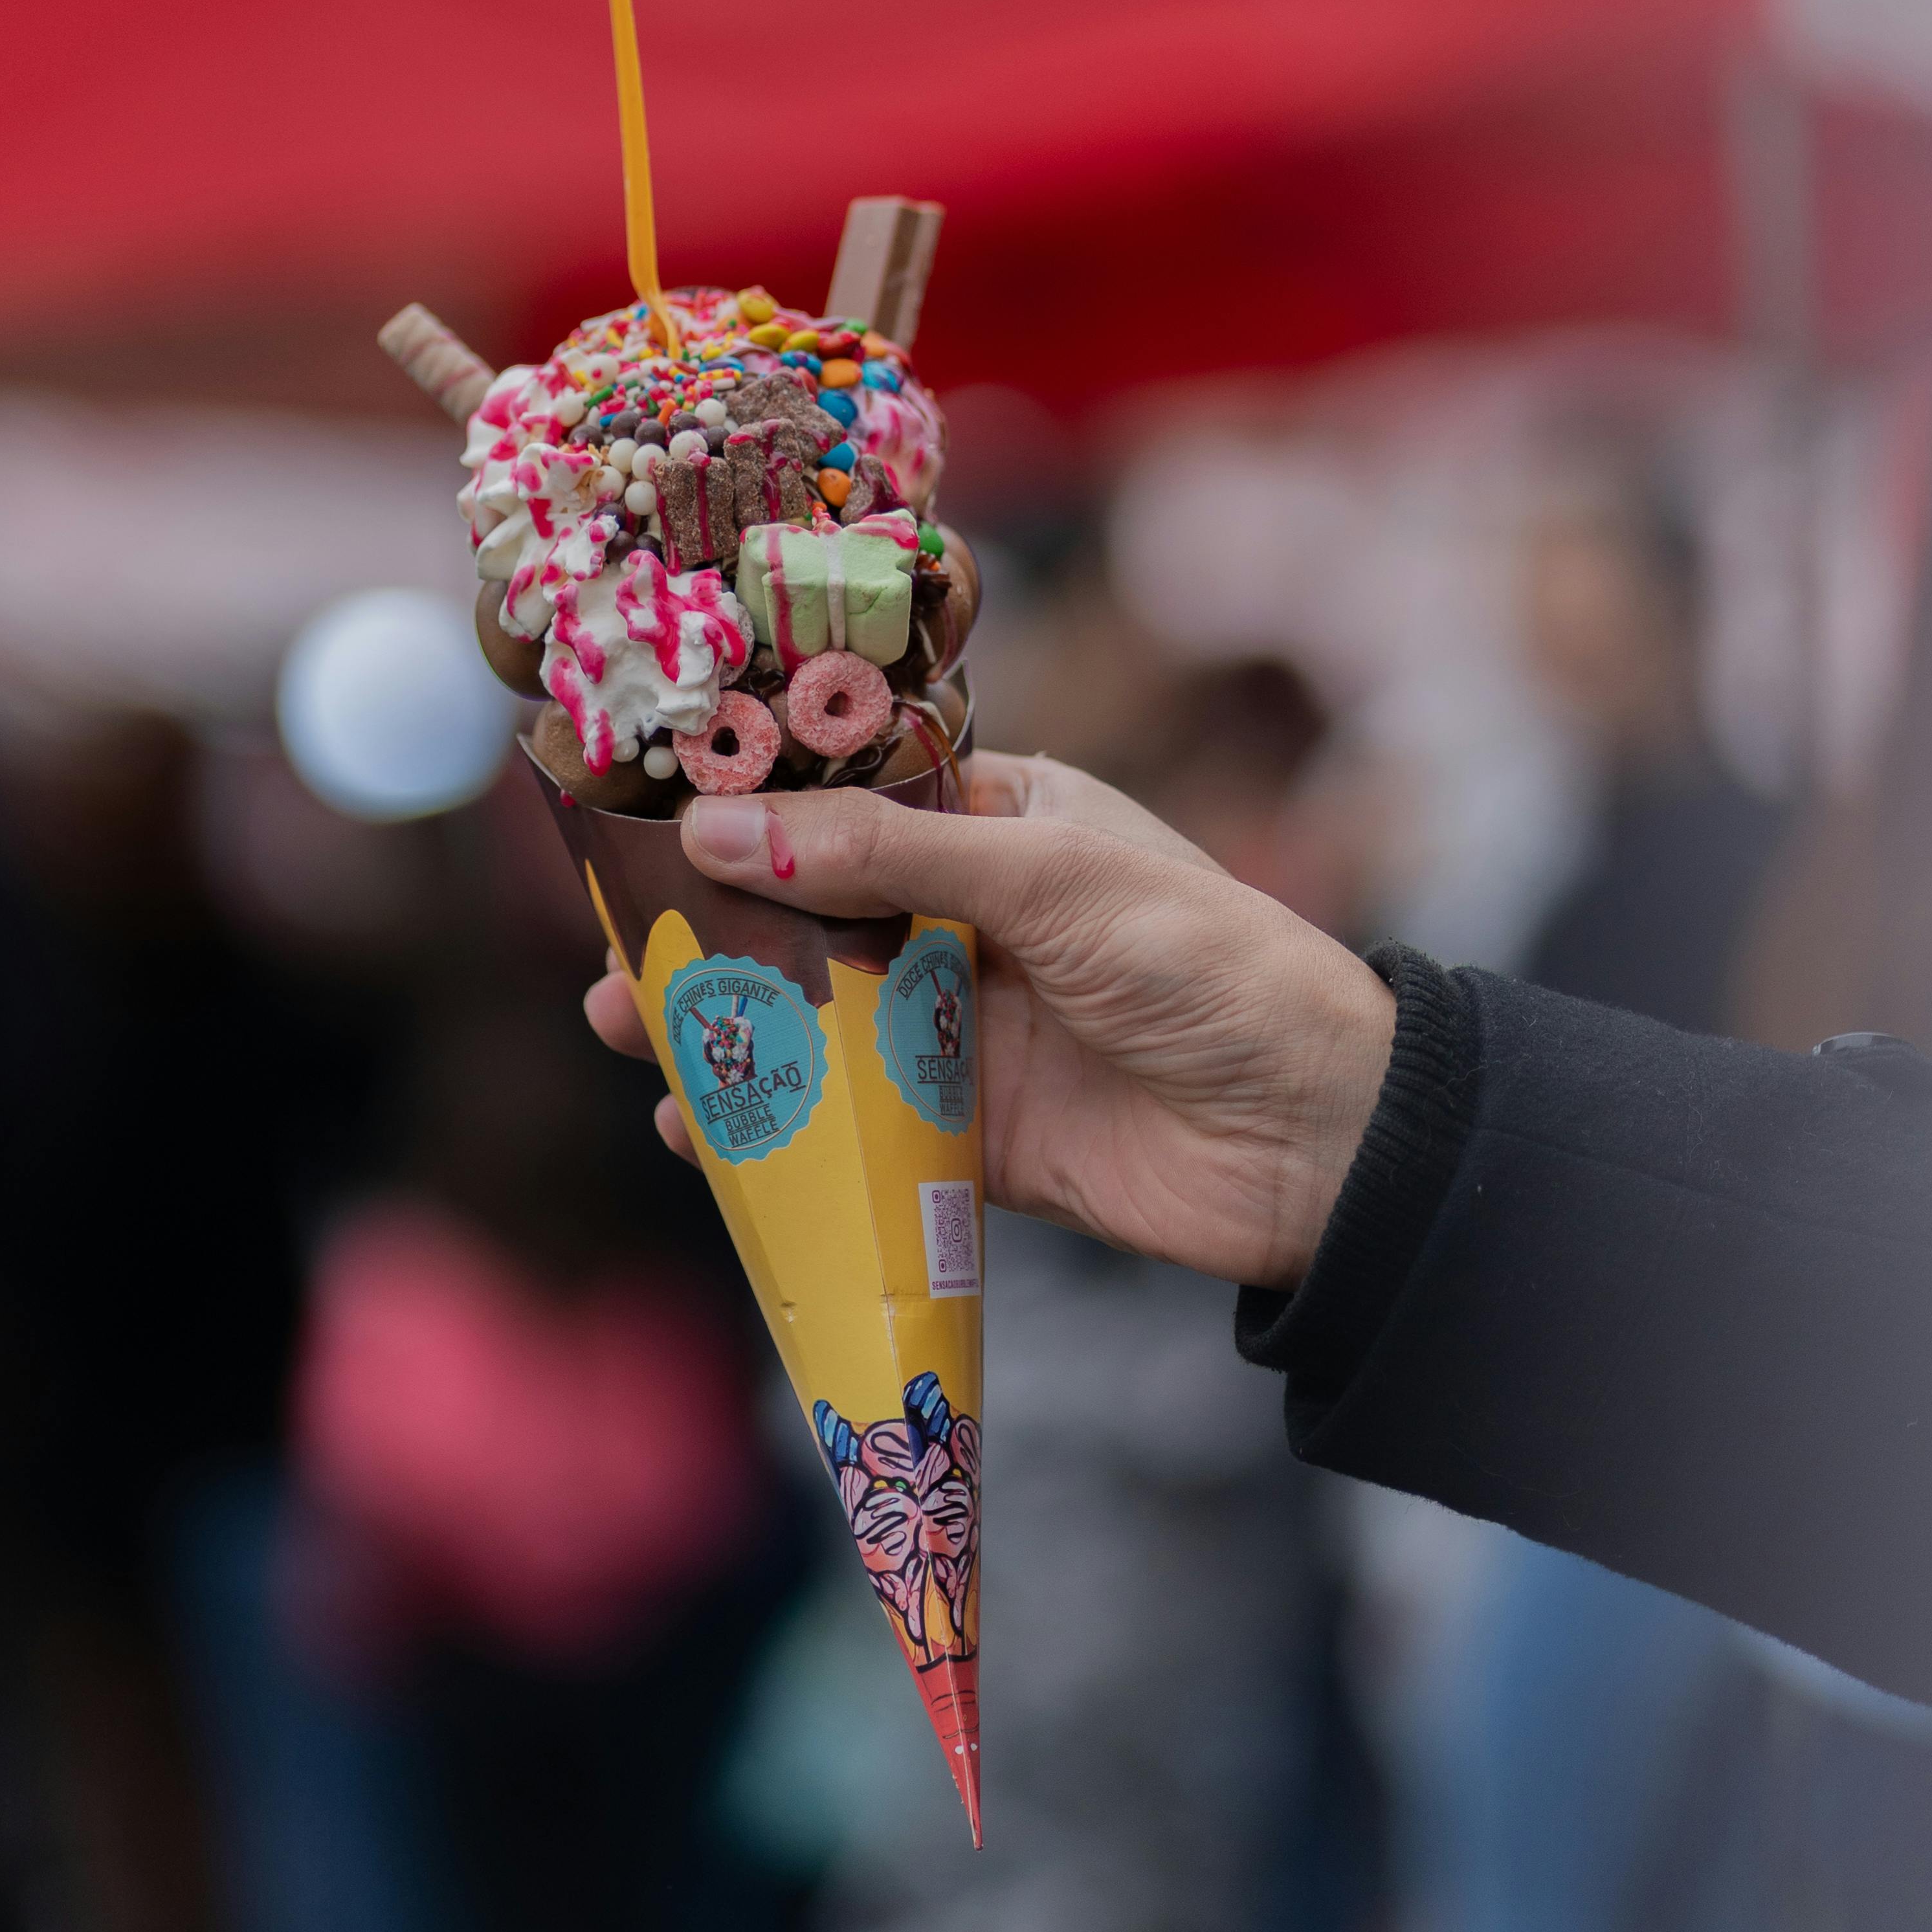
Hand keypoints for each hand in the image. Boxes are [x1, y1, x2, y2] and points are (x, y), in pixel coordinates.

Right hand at [583, 748, 1394, 1291]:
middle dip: (710, 923)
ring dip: (725, 1024)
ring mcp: (967, 1028)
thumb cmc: (1210, 965)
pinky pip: (847, 1126)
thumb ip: (883, 859)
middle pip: (812, 911)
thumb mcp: (1047, 879)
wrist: (1318, 1138)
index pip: (851, 793)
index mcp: (1003, 820)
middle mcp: (973, 917)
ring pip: (817, 1019)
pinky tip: (698, 1132)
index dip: (752, 799)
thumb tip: (719, 831)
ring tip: (625, 1026)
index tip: (644, 804)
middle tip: (613, 935)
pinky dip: (773, 1130)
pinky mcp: (968, 1134)